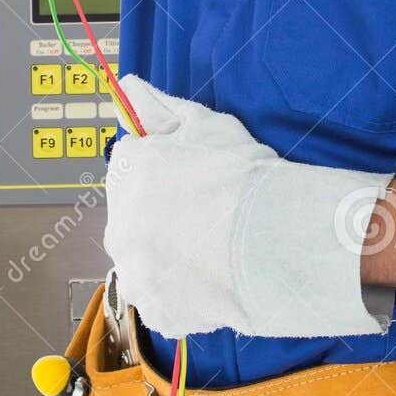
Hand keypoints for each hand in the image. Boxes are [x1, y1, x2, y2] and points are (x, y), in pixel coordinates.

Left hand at [103, 77, 395, 339]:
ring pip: (142, 261)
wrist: (277, 241)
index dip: (164, 171)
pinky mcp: (155, 309)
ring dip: (166, 258)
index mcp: (126, 174)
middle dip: (160, 216)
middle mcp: (118, 222)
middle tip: (207, 219)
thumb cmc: (245, 178)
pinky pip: (160, 301)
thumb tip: (126, 87)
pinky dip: (180, 296)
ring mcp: (134, 271)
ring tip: (211, 254)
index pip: (130, 166)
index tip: (193, 180)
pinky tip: (212, 281)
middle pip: (132, 216)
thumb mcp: (206, 126)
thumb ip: (159, 108)